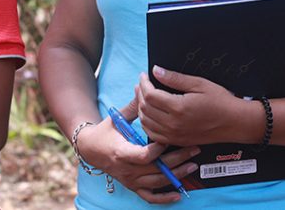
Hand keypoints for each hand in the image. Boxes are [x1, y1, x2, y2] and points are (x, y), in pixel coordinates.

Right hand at [76, 96, 199, 203]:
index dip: (158, 149)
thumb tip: (142, 87)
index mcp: (121, 152)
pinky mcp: (132, 186)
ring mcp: (130, 180)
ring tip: (193, 165)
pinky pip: (149, 197)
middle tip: (194, 149)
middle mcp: (126, 170)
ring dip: (177, 175)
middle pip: (156, 169)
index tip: (169, 138)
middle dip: (177, 159)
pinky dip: (164, 198)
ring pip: (157, 182)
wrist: (90, 150)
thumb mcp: (116, 118)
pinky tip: (178, 194)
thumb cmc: (104, 132)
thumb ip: (132, 106)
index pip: (143, 156)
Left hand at [137, 66, 249, 146]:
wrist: (235, 123)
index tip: (144, 75)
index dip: (144, 83)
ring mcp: (175, 135)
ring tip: (143, 96)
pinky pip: (154, 135)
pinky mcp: (177, 141)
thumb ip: (175, 78)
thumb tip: (156, 71)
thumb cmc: (221, 101)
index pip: (150, 95)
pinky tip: (149, 114)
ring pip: (146, 123)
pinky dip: (147, 124)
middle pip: (145, 108)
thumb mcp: (199, 84)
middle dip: (140, 94)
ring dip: (141, 108)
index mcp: (178, 108)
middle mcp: (174, 124)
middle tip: (142, 84)